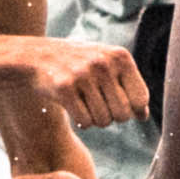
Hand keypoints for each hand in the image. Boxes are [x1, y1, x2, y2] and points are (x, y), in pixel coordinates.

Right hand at [0, 34, 151, 132]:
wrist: (36, 56)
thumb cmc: (78, 64)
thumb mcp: (106, 66)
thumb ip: (128, 87)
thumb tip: (143, 116)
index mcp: (120, 56)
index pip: (140, 100)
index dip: (131, 110)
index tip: (115, 102)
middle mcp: (103, 63)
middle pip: (123, 115)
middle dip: (112, 117)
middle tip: (97, 104)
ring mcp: (83, 75)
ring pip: (104, 121)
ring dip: (95, 119)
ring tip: (84, 102)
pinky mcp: (64, 88)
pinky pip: (85, 122)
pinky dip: (80, 121)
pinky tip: (73, 106)